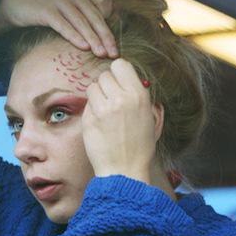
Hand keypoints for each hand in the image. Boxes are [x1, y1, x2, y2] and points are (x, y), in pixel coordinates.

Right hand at [0, 0, 116, 57]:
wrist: (17, 5)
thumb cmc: (45, 12)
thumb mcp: (67, 11)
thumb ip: (82, 17)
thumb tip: (101, 36)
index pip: (102, 8)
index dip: (110, 27)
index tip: (115, 47)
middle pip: (94, 16)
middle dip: (105, 36)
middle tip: (113, 54)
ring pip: (81, 21)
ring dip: (92, 38)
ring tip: (101, 54)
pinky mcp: (46, 8)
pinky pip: (63, 24)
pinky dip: (74, 35)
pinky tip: (82, 47)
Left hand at [82, 58, 160, 181]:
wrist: (124, 171)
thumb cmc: (139, 146)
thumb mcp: (148, 117)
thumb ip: (137, 95)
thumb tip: (126, 79)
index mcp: (138, 95)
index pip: (120, 64)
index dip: (118, 73)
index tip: (119, 84)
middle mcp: (120, 98)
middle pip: (104, 75)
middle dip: (106, 86)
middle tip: (111, 102)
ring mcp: (102, 109)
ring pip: (93, 87)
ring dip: (97, 97)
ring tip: (105, 112)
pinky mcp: (88, 120)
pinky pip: (87, 104)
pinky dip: (91, 111)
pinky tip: (100, 124)